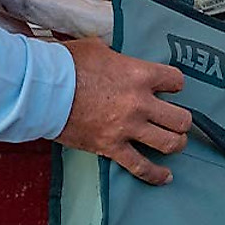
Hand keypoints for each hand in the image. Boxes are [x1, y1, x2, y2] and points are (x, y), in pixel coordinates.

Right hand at [56, 38, 191, 184]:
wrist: (43, 89)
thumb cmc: (66, 65)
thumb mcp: (97, 48)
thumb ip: (115, 56)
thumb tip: (115, 57)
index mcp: (139, 74)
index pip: (176, 81)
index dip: (174, 85)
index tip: (169, 88)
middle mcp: (140, 103)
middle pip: (181, 118)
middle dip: (181, 120)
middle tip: (174, 119)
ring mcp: (127, 128)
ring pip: (170, 143)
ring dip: (175, 143)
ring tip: (173, 141)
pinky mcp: (112, 147)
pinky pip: (141, 167)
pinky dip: (156, 174)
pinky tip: (164, 176)